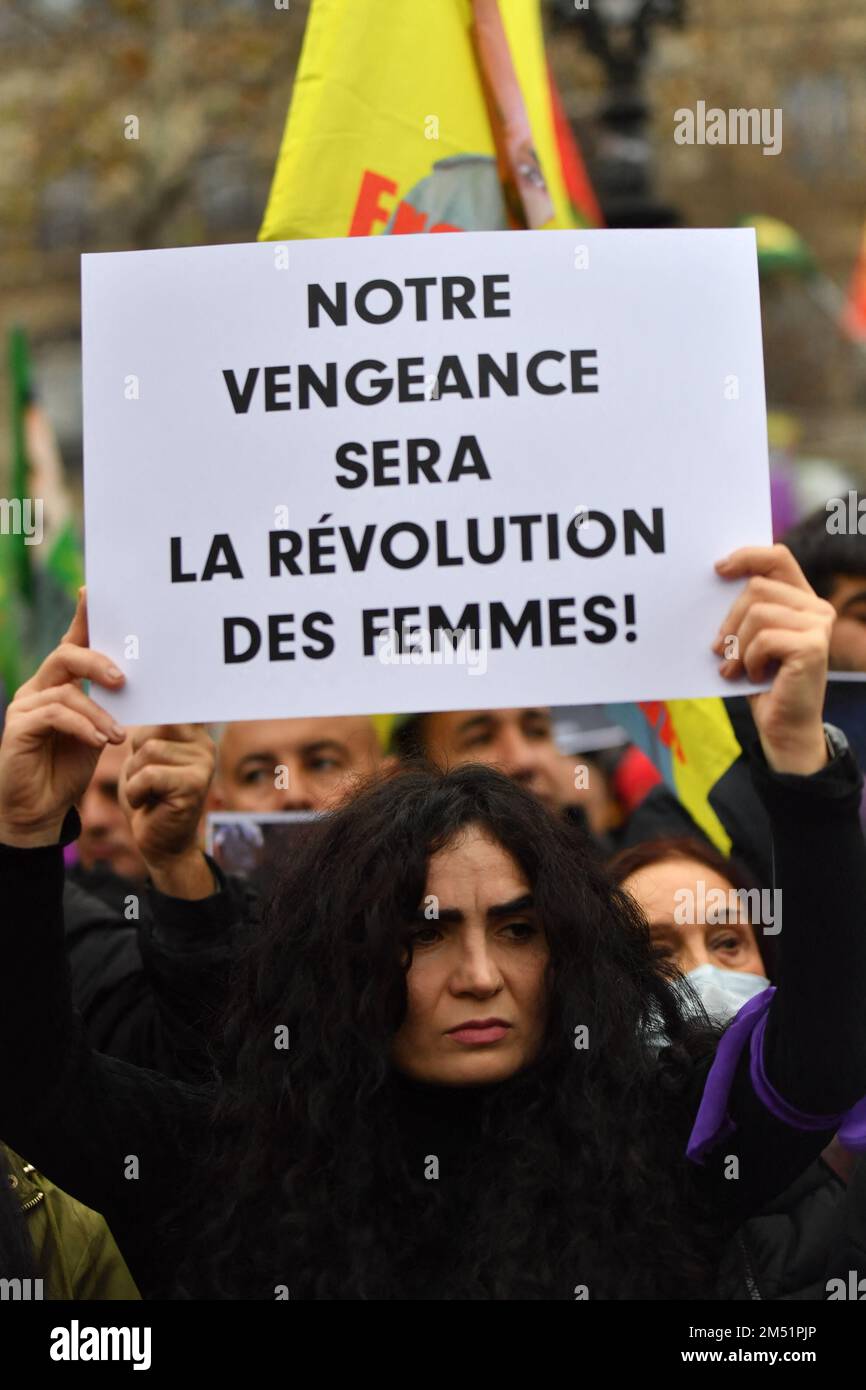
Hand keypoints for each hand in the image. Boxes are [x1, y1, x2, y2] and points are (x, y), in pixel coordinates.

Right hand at [0, 590, 125, 846]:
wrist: (41, 809)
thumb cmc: (69, 768)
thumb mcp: (98, 731)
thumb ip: (109, 705)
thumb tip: (138, 681)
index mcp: (60, 683)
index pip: (73, 643)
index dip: (83, 617)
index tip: (93, 591)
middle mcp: (39, 688)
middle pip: (65, 655)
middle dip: (97, 662)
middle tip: (122, 681)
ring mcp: (25, 706)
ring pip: (65, 690)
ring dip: (98, 713)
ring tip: (116, 736)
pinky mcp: (18, 728)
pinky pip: (54, 715)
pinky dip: (82, 726)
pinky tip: (99, 743)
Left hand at [119, 724, 215, 896]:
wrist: (161, 845)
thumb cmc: (148, 799)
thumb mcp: (144, 760)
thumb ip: (150, 733)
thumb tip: (148, 704)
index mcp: (194, 735)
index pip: (168, 710)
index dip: (149, 722)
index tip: (148, 740)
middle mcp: (205, 745)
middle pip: (152, 730)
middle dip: (135, 756)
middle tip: (145, 781)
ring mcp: (203, 764)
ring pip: (149, 751)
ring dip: (134, 776)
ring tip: (146, 793)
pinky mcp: (194, 785)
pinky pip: (149, 775)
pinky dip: (136, 792)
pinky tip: (146, 803)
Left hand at [712, 544, 833, 774]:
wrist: (783, 726)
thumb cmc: (761, 682)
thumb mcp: (748, 639)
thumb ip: (744, 610)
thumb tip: (716, 579)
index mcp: (801, 600)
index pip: (777, 558)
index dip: (747, 556)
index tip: (718, 569)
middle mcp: (816, 607)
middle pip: (757, 588)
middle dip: (729, 621)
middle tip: (719, 650)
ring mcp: (819, 625)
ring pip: (757, 613)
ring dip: (737, 646)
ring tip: (735, 668)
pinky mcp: (813, 646)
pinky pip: (764, 638)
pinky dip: (749, 660)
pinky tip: (754, 676)